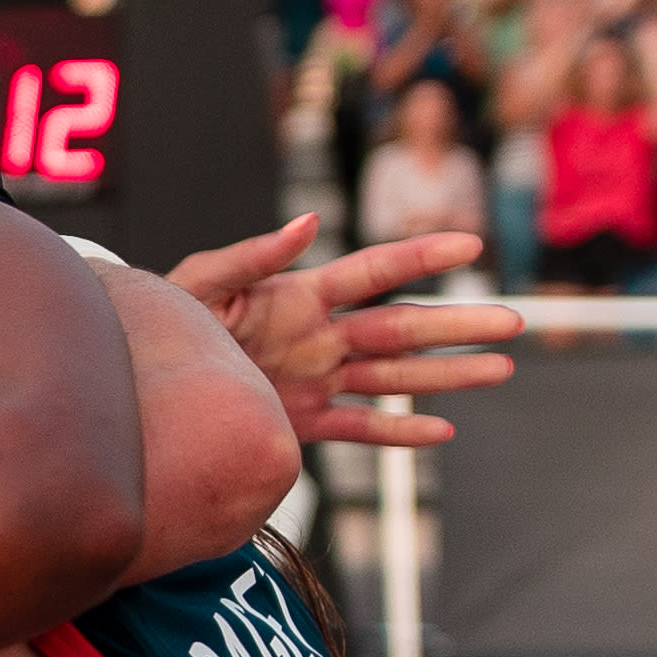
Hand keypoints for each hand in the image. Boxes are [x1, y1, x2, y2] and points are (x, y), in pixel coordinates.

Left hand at [168, 218, 522, 447]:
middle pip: (403, 329)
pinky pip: (361, 428)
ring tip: (502, 368)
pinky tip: (442, 434)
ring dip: (449, 375)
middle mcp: (320, 337)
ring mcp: (317, 381)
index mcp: (300, 295)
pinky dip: (400, 433)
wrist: (140, 384)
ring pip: (397, 379)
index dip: (421, 257)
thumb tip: (309, 222)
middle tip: (515, 320)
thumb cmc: (166, 321)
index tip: (471, 244)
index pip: (373, 271)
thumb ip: (250, 255)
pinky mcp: (303, 423)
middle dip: (459, 324)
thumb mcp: (200, 283)